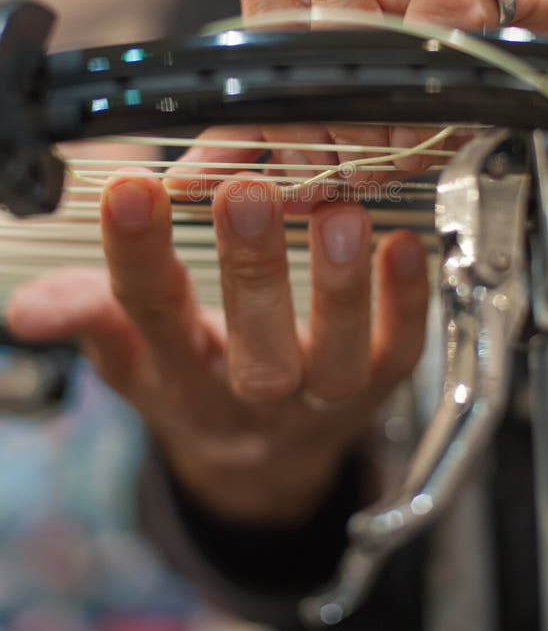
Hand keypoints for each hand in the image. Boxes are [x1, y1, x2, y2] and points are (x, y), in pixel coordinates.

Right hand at [7, 172, 426, 523]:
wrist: (264, 459)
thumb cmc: (194, 384)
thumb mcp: (133, 360)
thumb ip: (92, 321)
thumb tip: (28, 310)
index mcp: (182, 378)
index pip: (152, 317)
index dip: (138, 256)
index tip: (133, 189)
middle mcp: (254, 396)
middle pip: (255, 350)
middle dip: (251, 273)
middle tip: (245, 194)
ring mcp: (323, 398)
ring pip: (336, 359)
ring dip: (340, 291)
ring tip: (337, 215)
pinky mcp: (379, 387)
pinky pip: (400, 354)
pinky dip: (408, 304)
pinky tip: (408, 246)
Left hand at [167, 0, 547, 201]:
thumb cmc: (491, 74)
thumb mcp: (384, 104)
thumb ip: (299, 130)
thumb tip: (198, 176)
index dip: (257, 79)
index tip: (266, 150)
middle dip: (298, 87)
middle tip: (329, 157)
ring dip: (353, 84)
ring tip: (382, 148)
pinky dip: (425, 70)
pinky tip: (436, 123)